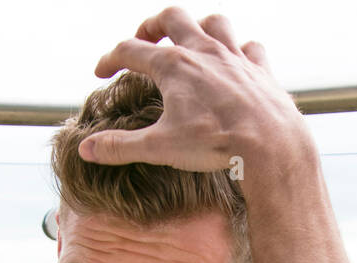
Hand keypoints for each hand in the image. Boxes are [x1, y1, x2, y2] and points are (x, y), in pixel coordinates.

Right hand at [80, 7, 307, 171]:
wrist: (270, 144)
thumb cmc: (214, 144)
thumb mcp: (159, 148)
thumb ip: (120, 146)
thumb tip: (86, 149)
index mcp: (173, 65)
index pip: (130, 50)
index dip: (110, 59)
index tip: (101, 72)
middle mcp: (203, 51)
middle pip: (172, 19)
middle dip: (154, 25)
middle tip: (146, 39)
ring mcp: (234, 57)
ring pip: (214, 23)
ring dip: (199, 27)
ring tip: (191, 41)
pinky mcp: (260, 70)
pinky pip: (250, 47)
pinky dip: (240, 50)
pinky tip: (236, 62)